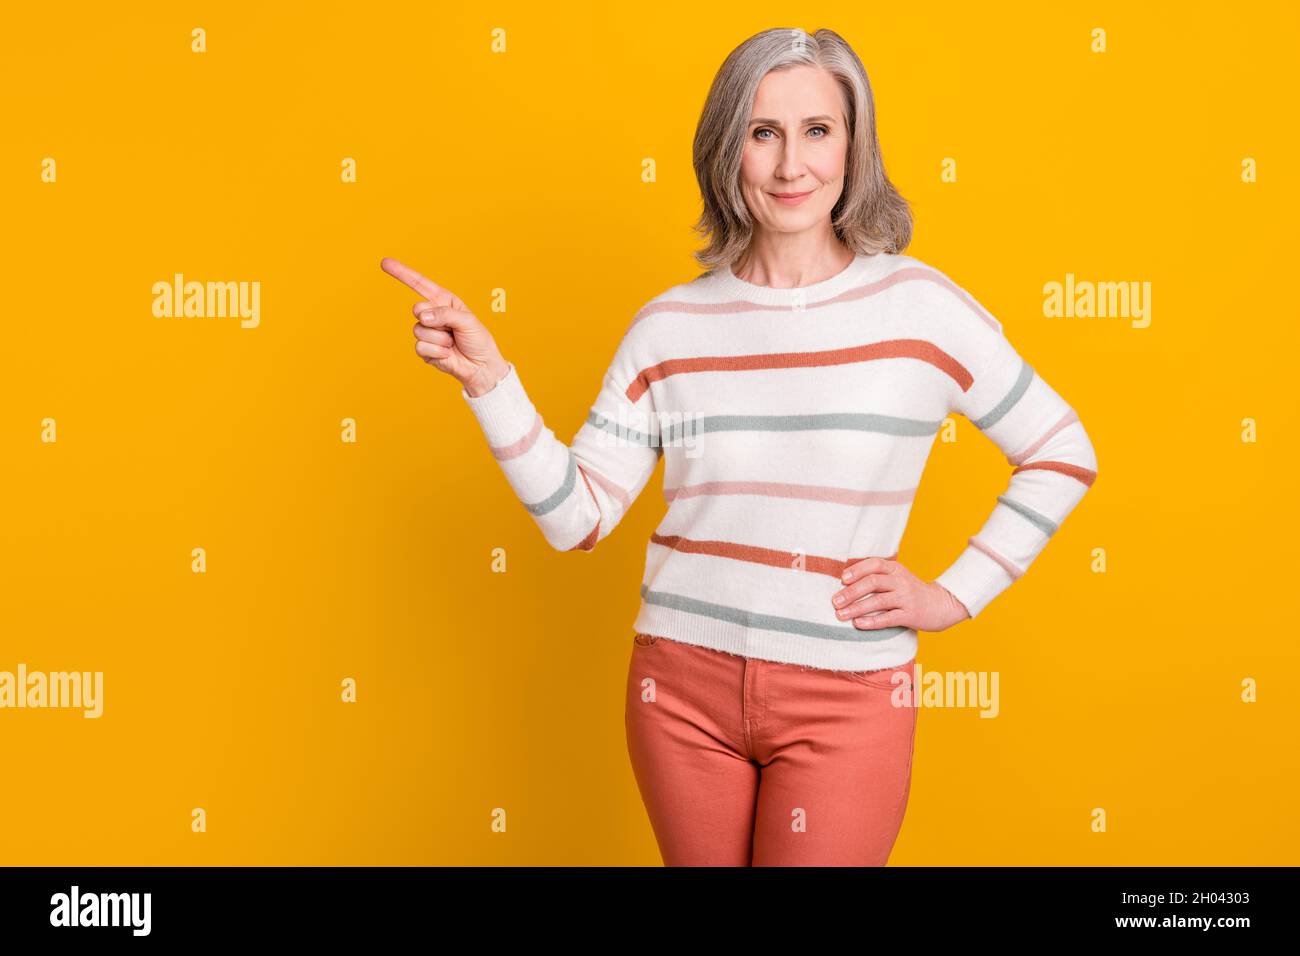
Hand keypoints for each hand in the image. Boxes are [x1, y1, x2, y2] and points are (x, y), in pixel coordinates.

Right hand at [380, 257, 509, 394]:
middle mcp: (433, 314)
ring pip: (419, 331)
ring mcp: (427, 332)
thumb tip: (422, 316)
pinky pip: (421, 347)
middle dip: (434, 320)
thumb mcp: (467, 320)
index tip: (384, 262)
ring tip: (452, 343)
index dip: (402, 273)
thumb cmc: (477, 340)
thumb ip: (445, 314)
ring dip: (440, 339)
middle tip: (450, 329)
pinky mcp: (424, 349)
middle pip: (417, 309)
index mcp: (444, 301)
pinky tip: (447, 354)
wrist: (480, 366)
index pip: (420, 284)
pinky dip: (437, 352)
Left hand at [830, 556, 970, 632]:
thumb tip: (843, 582)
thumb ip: (877, 576)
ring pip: (878, 601)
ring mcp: (906, 598)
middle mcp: (901, 581)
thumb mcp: (897, 577)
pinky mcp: (910, 615)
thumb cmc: (910, 591)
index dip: (857, 570)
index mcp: (895, 569)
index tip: (841, 580)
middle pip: (873, 583)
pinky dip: (871, 621)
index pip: (874, 564)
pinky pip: (888, 618)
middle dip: (851, 592)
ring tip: (840, 615)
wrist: (942, 604)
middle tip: (834, 601)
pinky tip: (858, 624)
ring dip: (856, 608)